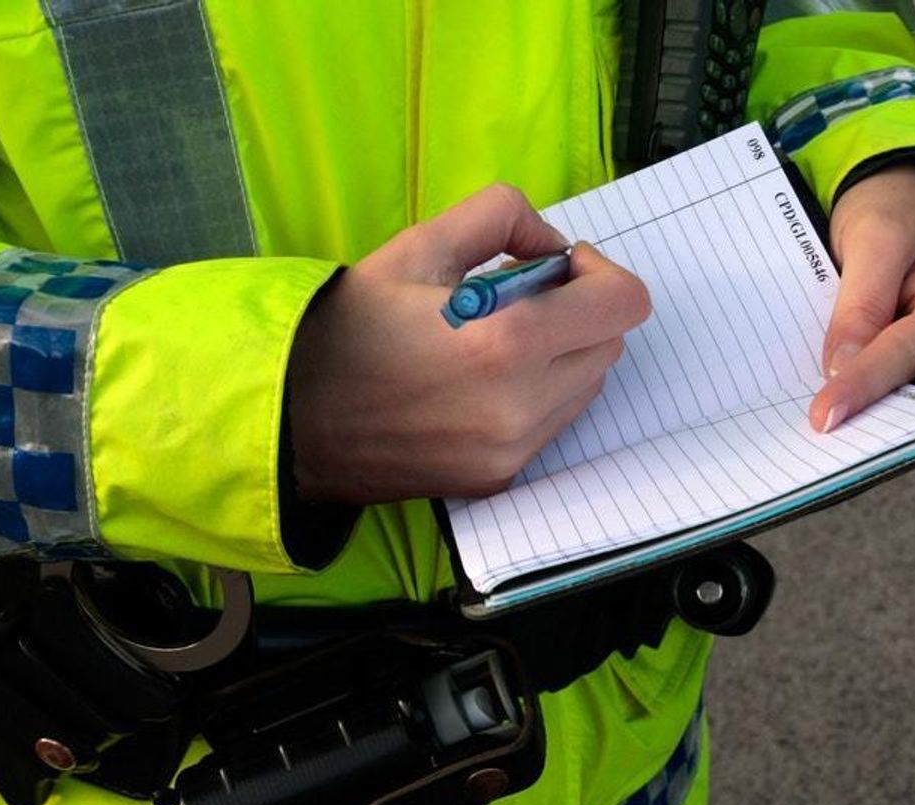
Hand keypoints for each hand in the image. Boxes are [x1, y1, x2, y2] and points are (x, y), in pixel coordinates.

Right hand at [288, 183, 650, 503]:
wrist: (292, 418)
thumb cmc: (348, 328)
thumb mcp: (419, 245)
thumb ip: (501, 215)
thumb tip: (549, 245)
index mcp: (508, 342)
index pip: (623, 304)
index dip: (599, 273)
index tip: (556, 267)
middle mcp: (522, 406)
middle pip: (609, 345)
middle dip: (579, 311)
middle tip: (519, 298)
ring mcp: (512, 451)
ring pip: (585, 388)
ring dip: (561, 355)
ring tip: (493, 342)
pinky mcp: (497, 478)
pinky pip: (551, 425)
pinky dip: (535, 395)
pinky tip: (478, 383)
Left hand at [809, 165, 914, 431]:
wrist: (903, 201)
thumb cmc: (895, 209)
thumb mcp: (875, 236)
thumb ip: (860, 301)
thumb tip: (841, 365)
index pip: (905, 354)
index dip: (862, 386)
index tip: (823, 417)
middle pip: (906, 389)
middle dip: (859, 407)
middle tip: (807, 425)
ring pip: (894, 395)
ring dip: (852, 403)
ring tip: (804, 415)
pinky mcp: (912, 362)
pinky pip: (882, 385)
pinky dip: (850, 389)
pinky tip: (816, 397)